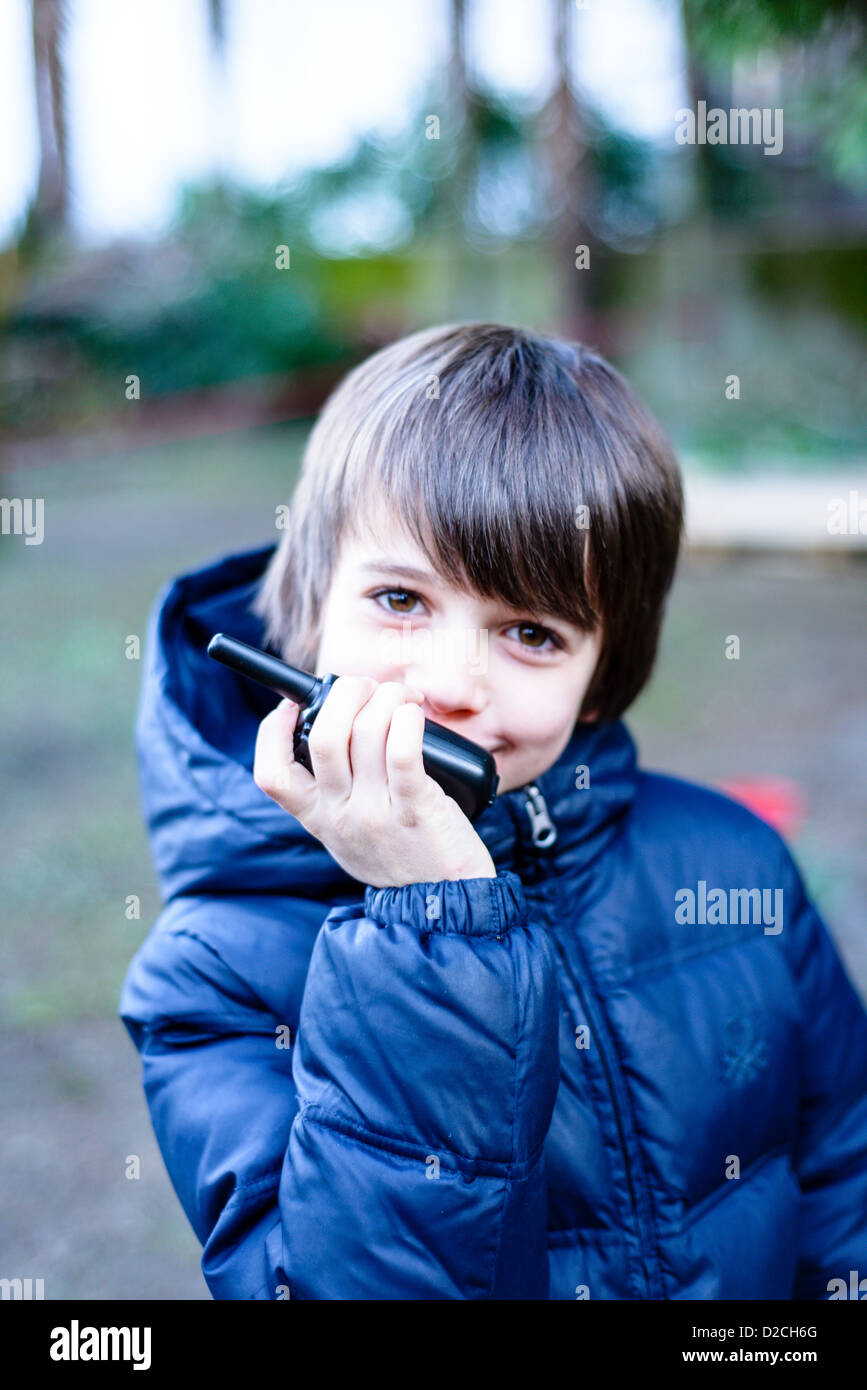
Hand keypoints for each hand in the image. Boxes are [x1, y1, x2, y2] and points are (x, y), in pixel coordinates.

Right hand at [253, 675, 496, 887]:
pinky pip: (404, 751)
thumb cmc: (399, 859)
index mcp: (318, 819)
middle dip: (345, 693)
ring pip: (366, 732)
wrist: (442, 907)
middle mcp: (341, 815)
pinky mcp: (416, 809)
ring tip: (402, 697)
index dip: (272, 731)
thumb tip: (337, 731)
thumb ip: (336, 796)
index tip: (291, 707)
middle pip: (323, 735)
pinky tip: (414, 714)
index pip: (271, 774)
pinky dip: (407, 720)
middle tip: (368, 688)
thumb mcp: (348, 836)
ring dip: (386, 697)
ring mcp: (377, 813)